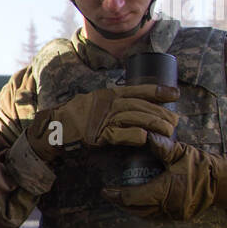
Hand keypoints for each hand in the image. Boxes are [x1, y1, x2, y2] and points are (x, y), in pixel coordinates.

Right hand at [26, 85, 178, 161]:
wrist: (51, 130)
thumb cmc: (73, 119)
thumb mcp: (93, 104)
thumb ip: (110, 104)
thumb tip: (132, 108)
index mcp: (106, 95)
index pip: (136, 89)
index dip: (157, 90)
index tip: (175, 93)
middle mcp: (105, 104)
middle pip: (139, 105)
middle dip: (160, 112)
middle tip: (175, 120)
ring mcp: (100, 119)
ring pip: (134, 118)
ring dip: (153, 124)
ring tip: (168, 131)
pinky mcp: (96, 135)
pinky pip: (119, 134)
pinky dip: (134, 135)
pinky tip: (146, 138)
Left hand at [102, 135, 226, 219]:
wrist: (224, 181)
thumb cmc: (202, 165)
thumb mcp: (182, 153)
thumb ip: (162, 147)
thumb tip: (145, 135)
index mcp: (165, 191)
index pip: (133, 197)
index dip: (116, 195)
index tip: (104, 190)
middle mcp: (167, 206)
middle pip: (136, 209)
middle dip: (121, 203)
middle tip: (109, 195)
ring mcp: (174, 213)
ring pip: (146, 214)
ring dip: (132, 207)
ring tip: (120, 199)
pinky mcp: (180, 215)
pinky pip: (156, 215)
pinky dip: (145, 209)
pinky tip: (139, 202)